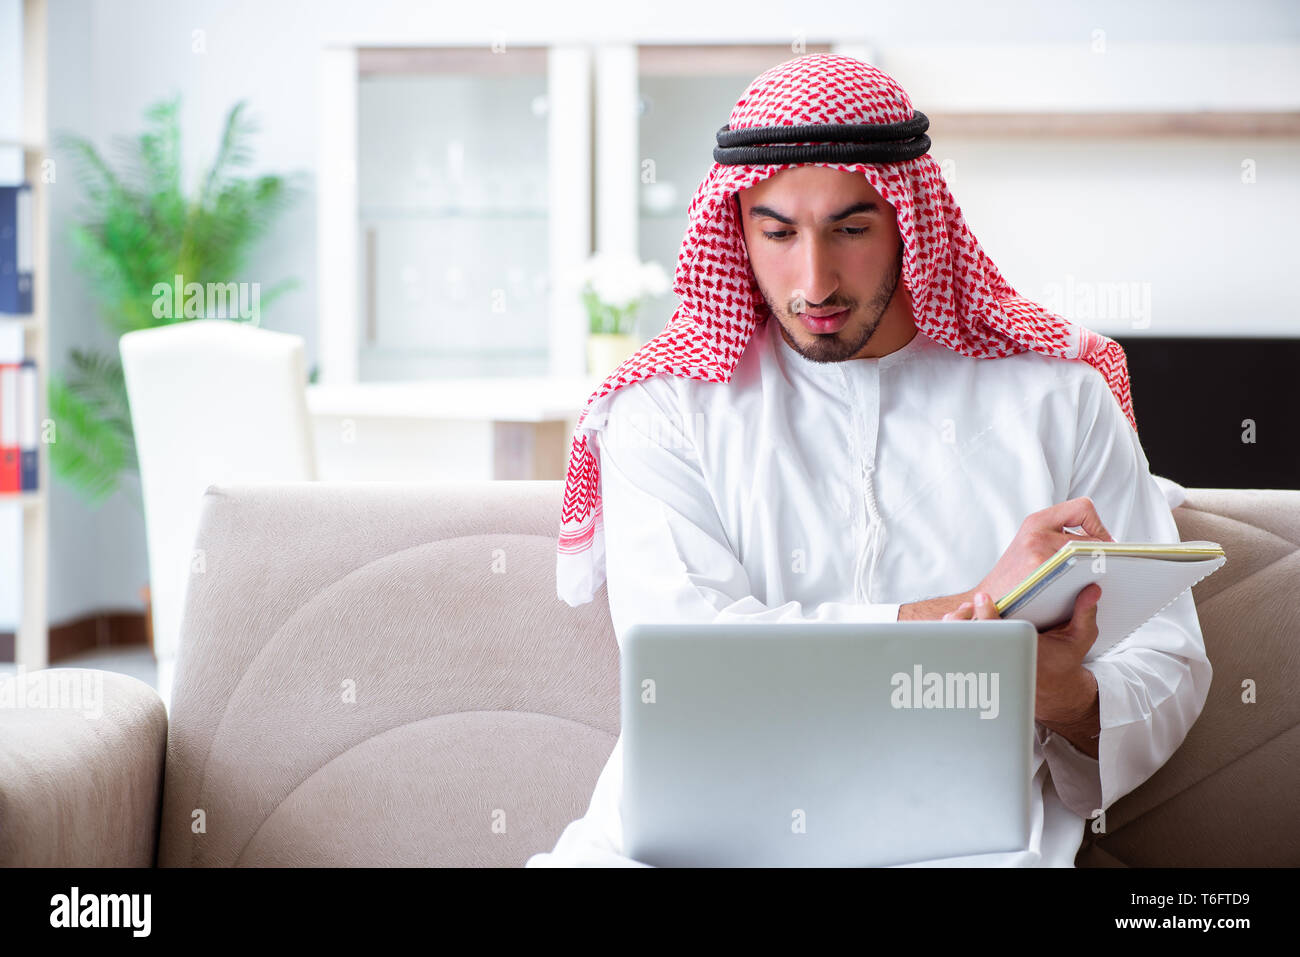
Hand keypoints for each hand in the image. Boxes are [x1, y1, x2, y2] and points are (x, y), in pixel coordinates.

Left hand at [945, 584, 1102, 727]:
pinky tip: (959, 622)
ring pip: (958, 645)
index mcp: (1028, 654)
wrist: (1051, 692)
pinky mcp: (976, 668)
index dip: (989, 615)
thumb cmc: (1063, 659)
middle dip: (965, 620)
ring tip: (964, 613)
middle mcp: (1003, 663)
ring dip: (956, 627)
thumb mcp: (1080, 639)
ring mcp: (987, 668)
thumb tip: (1092, 589)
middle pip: (973, 638)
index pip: (1002, 634)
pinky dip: (951, 636)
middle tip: (969, 605)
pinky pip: (955, 651)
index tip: (983, 598)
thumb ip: (1085, 614)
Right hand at [971, 497, 1113, 605]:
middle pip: (1092, 537)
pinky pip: (1081, 577)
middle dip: (1098, 554)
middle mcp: (1036, 534)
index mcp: (1036, 522)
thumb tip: (1106, 542)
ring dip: (1093, 570)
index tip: (1100, 545)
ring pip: (1089, 557)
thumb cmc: (1015, 577)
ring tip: (1084, 581)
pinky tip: (1075, 594)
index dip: (1098, 526)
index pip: (1083, 508)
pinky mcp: (1042, 577)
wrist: (988, 602)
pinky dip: (1085, 586)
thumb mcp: (1030, 543)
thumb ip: (1061, 535)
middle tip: (1093, 570)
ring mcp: (1039, 555)